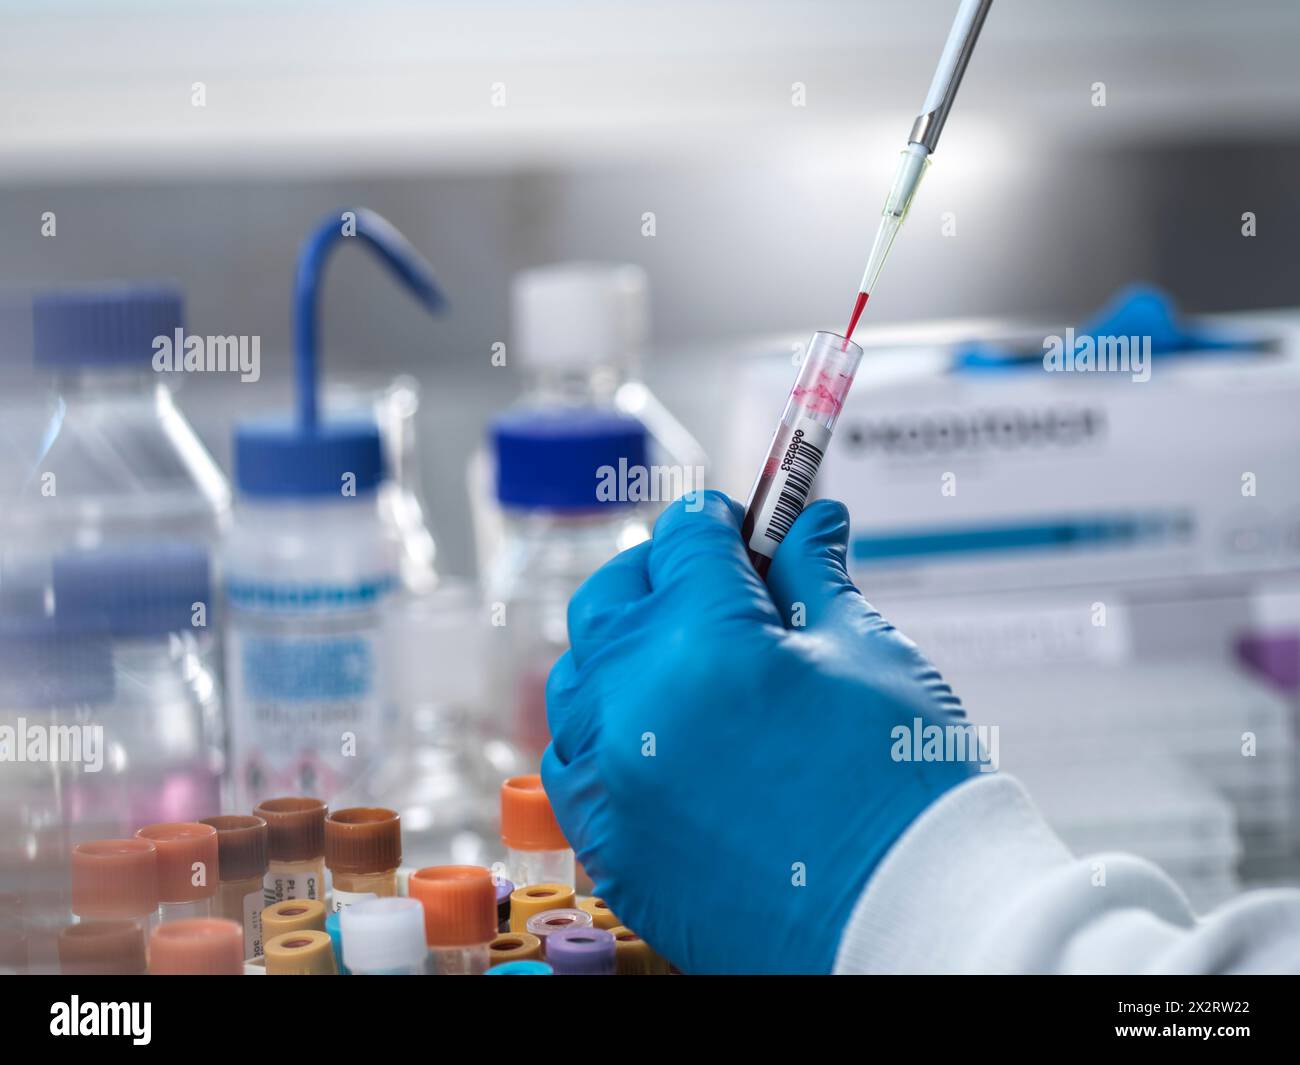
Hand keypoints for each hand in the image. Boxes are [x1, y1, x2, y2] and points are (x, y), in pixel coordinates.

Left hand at [542, 491, 979, 973]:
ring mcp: (608, 780)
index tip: (751, 528)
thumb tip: (810, 522)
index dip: (725, 522)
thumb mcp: (870, 654)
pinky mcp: (608, 845)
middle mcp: (630, 703)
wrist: (908, 924)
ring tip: (693, 664)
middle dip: (663, 574)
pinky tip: (663, 737)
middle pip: (614, 596)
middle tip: (723, 587)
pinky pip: (572, 762)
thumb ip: (816, 577)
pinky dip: (606, 733)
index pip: (685, 537)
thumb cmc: (901, 791)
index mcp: (700, 639)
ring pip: (579, 678)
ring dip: (624, 652)